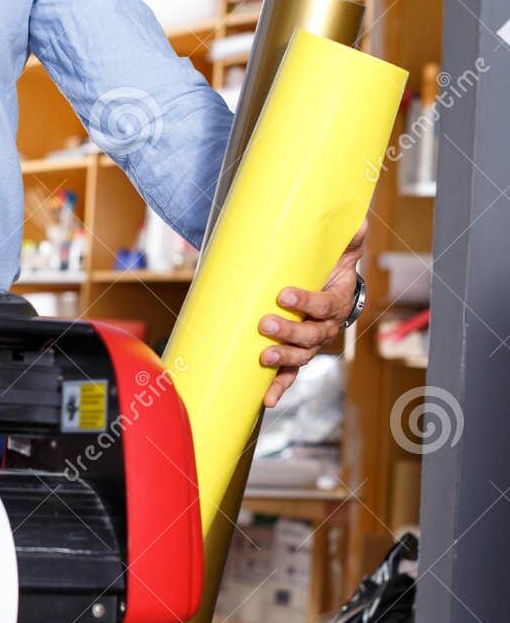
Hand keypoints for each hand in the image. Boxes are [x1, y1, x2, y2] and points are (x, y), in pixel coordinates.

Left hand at [258, 219, 367, 408]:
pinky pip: (290, 374)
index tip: (284, 295)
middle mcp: (326, 328)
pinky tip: (266, 399)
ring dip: (283, 359)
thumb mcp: (341, 252)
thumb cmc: (331, 269)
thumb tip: (360, 223)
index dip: (307, 302)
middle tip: (265, 323)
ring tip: (263, 356)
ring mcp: (310, 344)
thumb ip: (348, 239)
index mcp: (336, 302)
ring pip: (301, 356)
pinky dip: (279, 387)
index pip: (325, 306)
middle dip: (289, 331)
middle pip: (312, 335)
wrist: (330, 290)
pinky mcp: (296, 355)